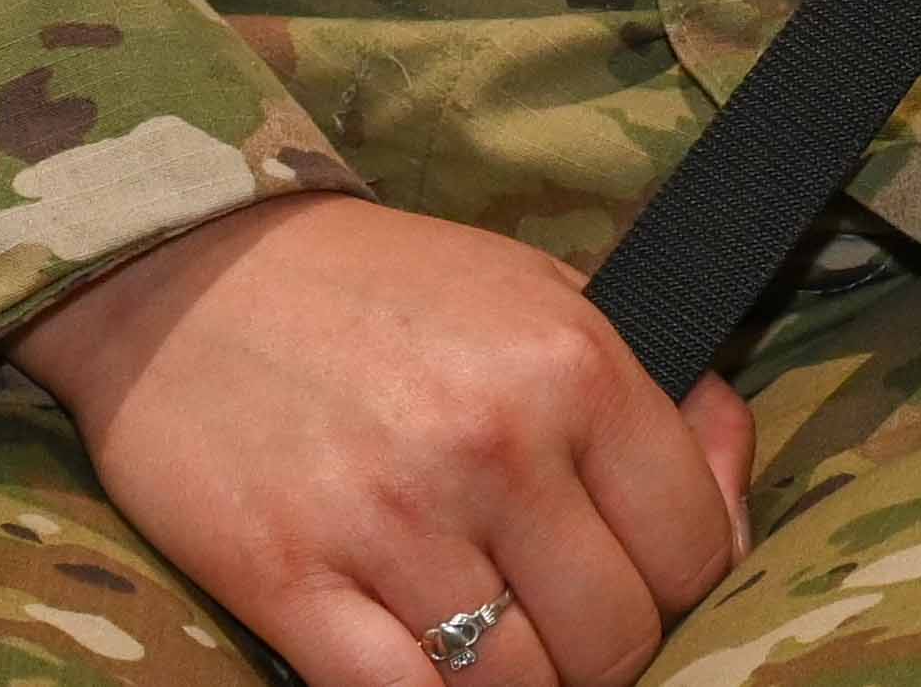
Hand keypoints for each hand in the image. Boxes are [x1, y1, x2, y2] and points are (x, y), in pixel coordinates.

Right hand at [13, 196, 755, 686]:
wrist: (189, 274)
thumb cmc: (380, 288)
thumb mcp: (537, 294)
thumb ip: (648, 387)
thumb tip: (731, 473)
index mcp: (571, 360)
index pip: (694, 547)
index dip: (681, 581)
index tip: (640, 574)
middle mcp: (494, 440)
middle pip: (616, 639)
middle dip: (601, 646)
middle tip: (556, 613)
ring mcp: (391, 520)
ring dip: (515, 682)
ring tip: (487, 635)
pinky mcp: (291, 583)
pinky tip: (418, 660)